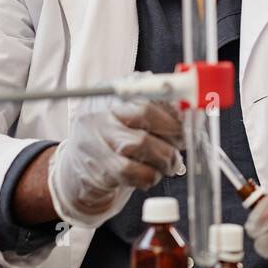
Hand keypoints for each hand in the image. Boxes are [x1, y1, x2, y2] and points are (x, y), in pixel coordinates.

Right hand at [46, 95, 182, 226]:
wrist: (78, 167)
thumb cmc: (111, 138)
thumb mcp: (126, 114)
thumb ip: (154, 109)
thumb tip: (189, 113)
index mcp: (110, 95)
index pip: (147, 92)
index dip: (173, 107)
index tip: (187, 122)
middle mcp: (100, 113)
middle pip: (144, 113)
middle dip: (173, 131)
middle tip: (181, 143)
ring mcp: (97, 140)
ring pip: (141, 144)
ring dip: (166, 157)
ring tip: (170, 163)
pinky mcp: (99, 168)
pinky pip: (134, 172)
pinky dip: (151, 176)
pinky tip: (152, 174)